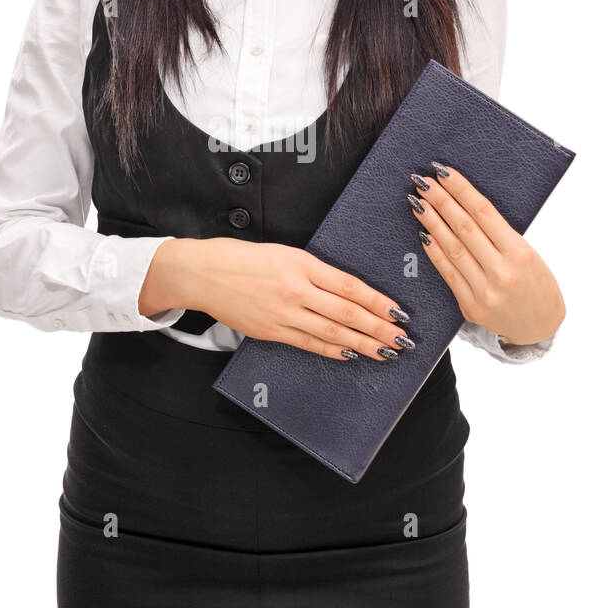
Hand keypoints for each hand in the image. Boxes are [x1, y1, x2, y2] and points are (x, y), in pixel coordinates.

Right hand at [141, 236, 414, 360]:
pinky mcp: (271, 331)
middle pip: (347, 314)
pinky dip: (332, 351)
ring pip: (332, 333)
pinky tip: (351, 355)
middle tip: (403, 339)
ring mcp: (283, 313)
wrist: (204, 273)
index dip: (378, 301)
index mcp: (302, 263)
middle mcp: (296, 289)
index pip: (351, 286)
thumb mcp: (286, 252)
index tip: (399, 311)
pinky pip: (308, 344)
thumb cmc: (244, 258)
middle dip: (379, 328)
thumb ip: (315, 270)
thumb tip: (350, 290)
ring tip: (386, 351)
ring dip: (363, 344)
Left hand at [406, 164, 564, 344]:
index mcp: (520, 253)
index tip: (444, 173)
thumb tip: (466, 207)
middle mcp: (501, 272)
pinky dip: (435, 252)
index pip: (484, 213)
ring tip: (419, 203)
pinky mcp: (470, 306)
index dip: (462, 190)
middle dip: (442, 201)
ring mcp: (484, 291)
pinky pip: (448, 273)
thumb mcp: (530, 255)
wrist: (540, 328)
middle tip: (424, 181)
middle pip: (464, 228)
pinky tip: (425, 234)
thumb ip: (501, 236)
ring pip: (452, 248)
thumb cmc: (537, 284)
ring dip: (432, 222)